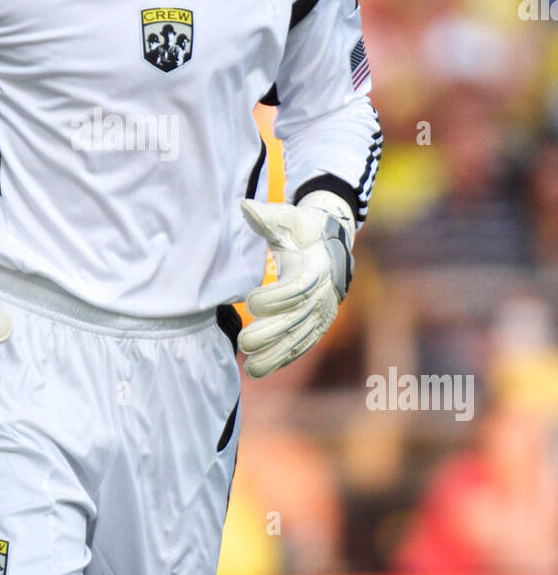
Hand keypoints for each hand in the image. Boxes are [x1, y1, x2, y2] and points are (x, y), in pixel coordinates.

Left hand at [236, 190, 353, 377]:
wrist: (330, 246)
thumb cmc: (302, 231)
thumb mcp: (287, 219)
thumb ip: (267, 216)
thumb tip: (245, 206)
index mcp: (316, 268)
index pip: (298, 288)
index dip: (276, 298)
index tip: (249, 302)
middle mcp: (323, 294)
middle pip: (297, 319)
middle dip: (271, 334)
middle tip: (244, 342)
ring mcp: (322, 313)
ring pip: (300, 338)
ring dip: (276, 355)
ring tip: (250, 369)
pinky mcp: (318, 326)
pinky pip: (302, 345)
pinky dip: (284, 358)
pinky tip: (262, 369)